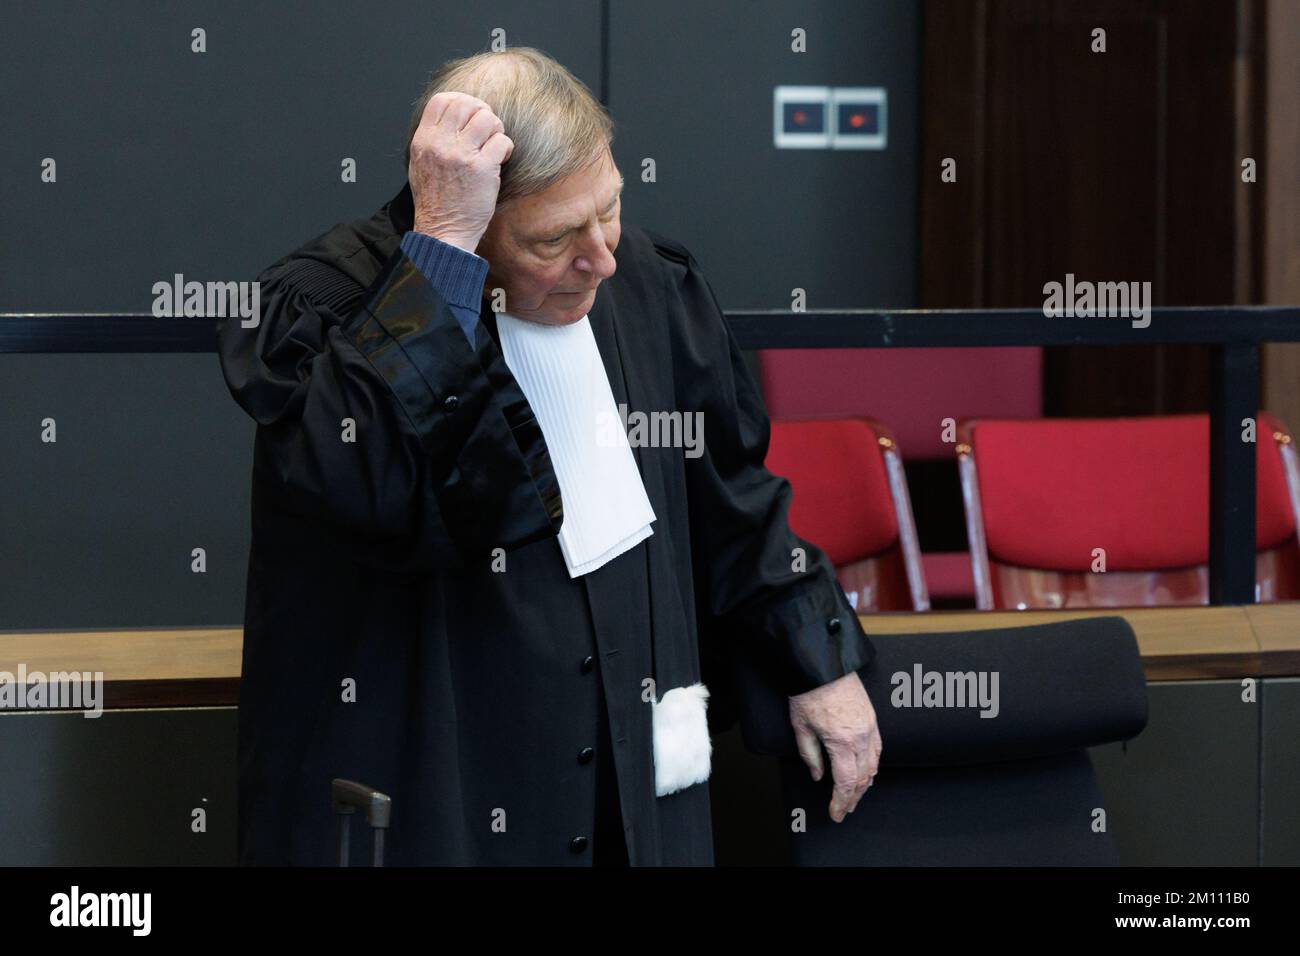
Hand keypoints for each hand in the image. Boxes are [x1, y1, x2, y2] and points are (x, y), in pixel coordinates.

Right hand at [407, 91, 514, 253]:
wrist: (443, 231)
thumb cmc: (435, 202)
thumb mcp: (420, 164)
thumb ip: (432, 139)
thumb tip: (451, 117)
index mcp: (423, 141)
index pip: (442, 100)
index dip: (461, 101)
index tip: (471, 114)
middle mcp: (440, 144)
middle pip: (466, 104)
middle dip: (482, 112)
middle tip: (487, 130)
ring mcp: (461, 155)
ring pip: (487, 119)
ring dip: (496, 129)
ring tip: (494, 145)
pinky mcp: (482, 169)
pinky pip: (502, 141)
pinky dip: (506, 148)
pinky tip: (501, 159)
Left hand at [789, 671, 881, 821]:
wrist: (823, 664)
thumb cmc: (808, 692)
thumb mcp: (800, 727)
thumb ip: (810, 756)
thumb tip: (818, 776)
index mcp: (841, 742)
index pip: (846, 782)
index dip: (841, 802)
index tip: (836, 814)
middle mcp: (860, 737)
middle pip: (863, 778)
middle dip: (853, 797)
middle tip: (844, 810)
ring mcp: (870, 727)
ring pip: (873, 765)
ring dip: (865, 784)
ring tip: (855, 796)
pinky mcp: (873, 718)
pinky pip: (878, 749)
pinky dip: (873, 765)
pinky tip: (867, 772)